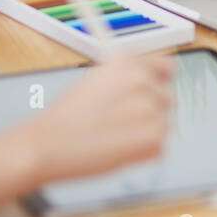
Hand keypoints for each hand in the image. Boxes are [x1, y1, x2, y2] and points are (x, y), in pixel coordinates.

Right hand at [10, 55, 173, 183]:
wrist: (48, 144)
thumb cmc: (64, 118)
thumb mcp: (93, 81)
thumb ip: (124, 80)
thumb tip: (147, 86)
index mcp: (127, 63)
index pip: (166, 67)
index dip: (157, 83)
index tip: (149, 95)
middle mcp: (143, 80)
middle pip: (167, 98)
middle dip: (151, 111)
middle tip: (121, 124)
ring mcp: (151, 109)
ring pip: (164, 123)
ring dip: (146, 132)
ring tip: (114, 137)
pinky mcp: (154, 138)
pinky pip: (160, 147)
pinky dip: (143, 153)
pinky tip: (117, 150)